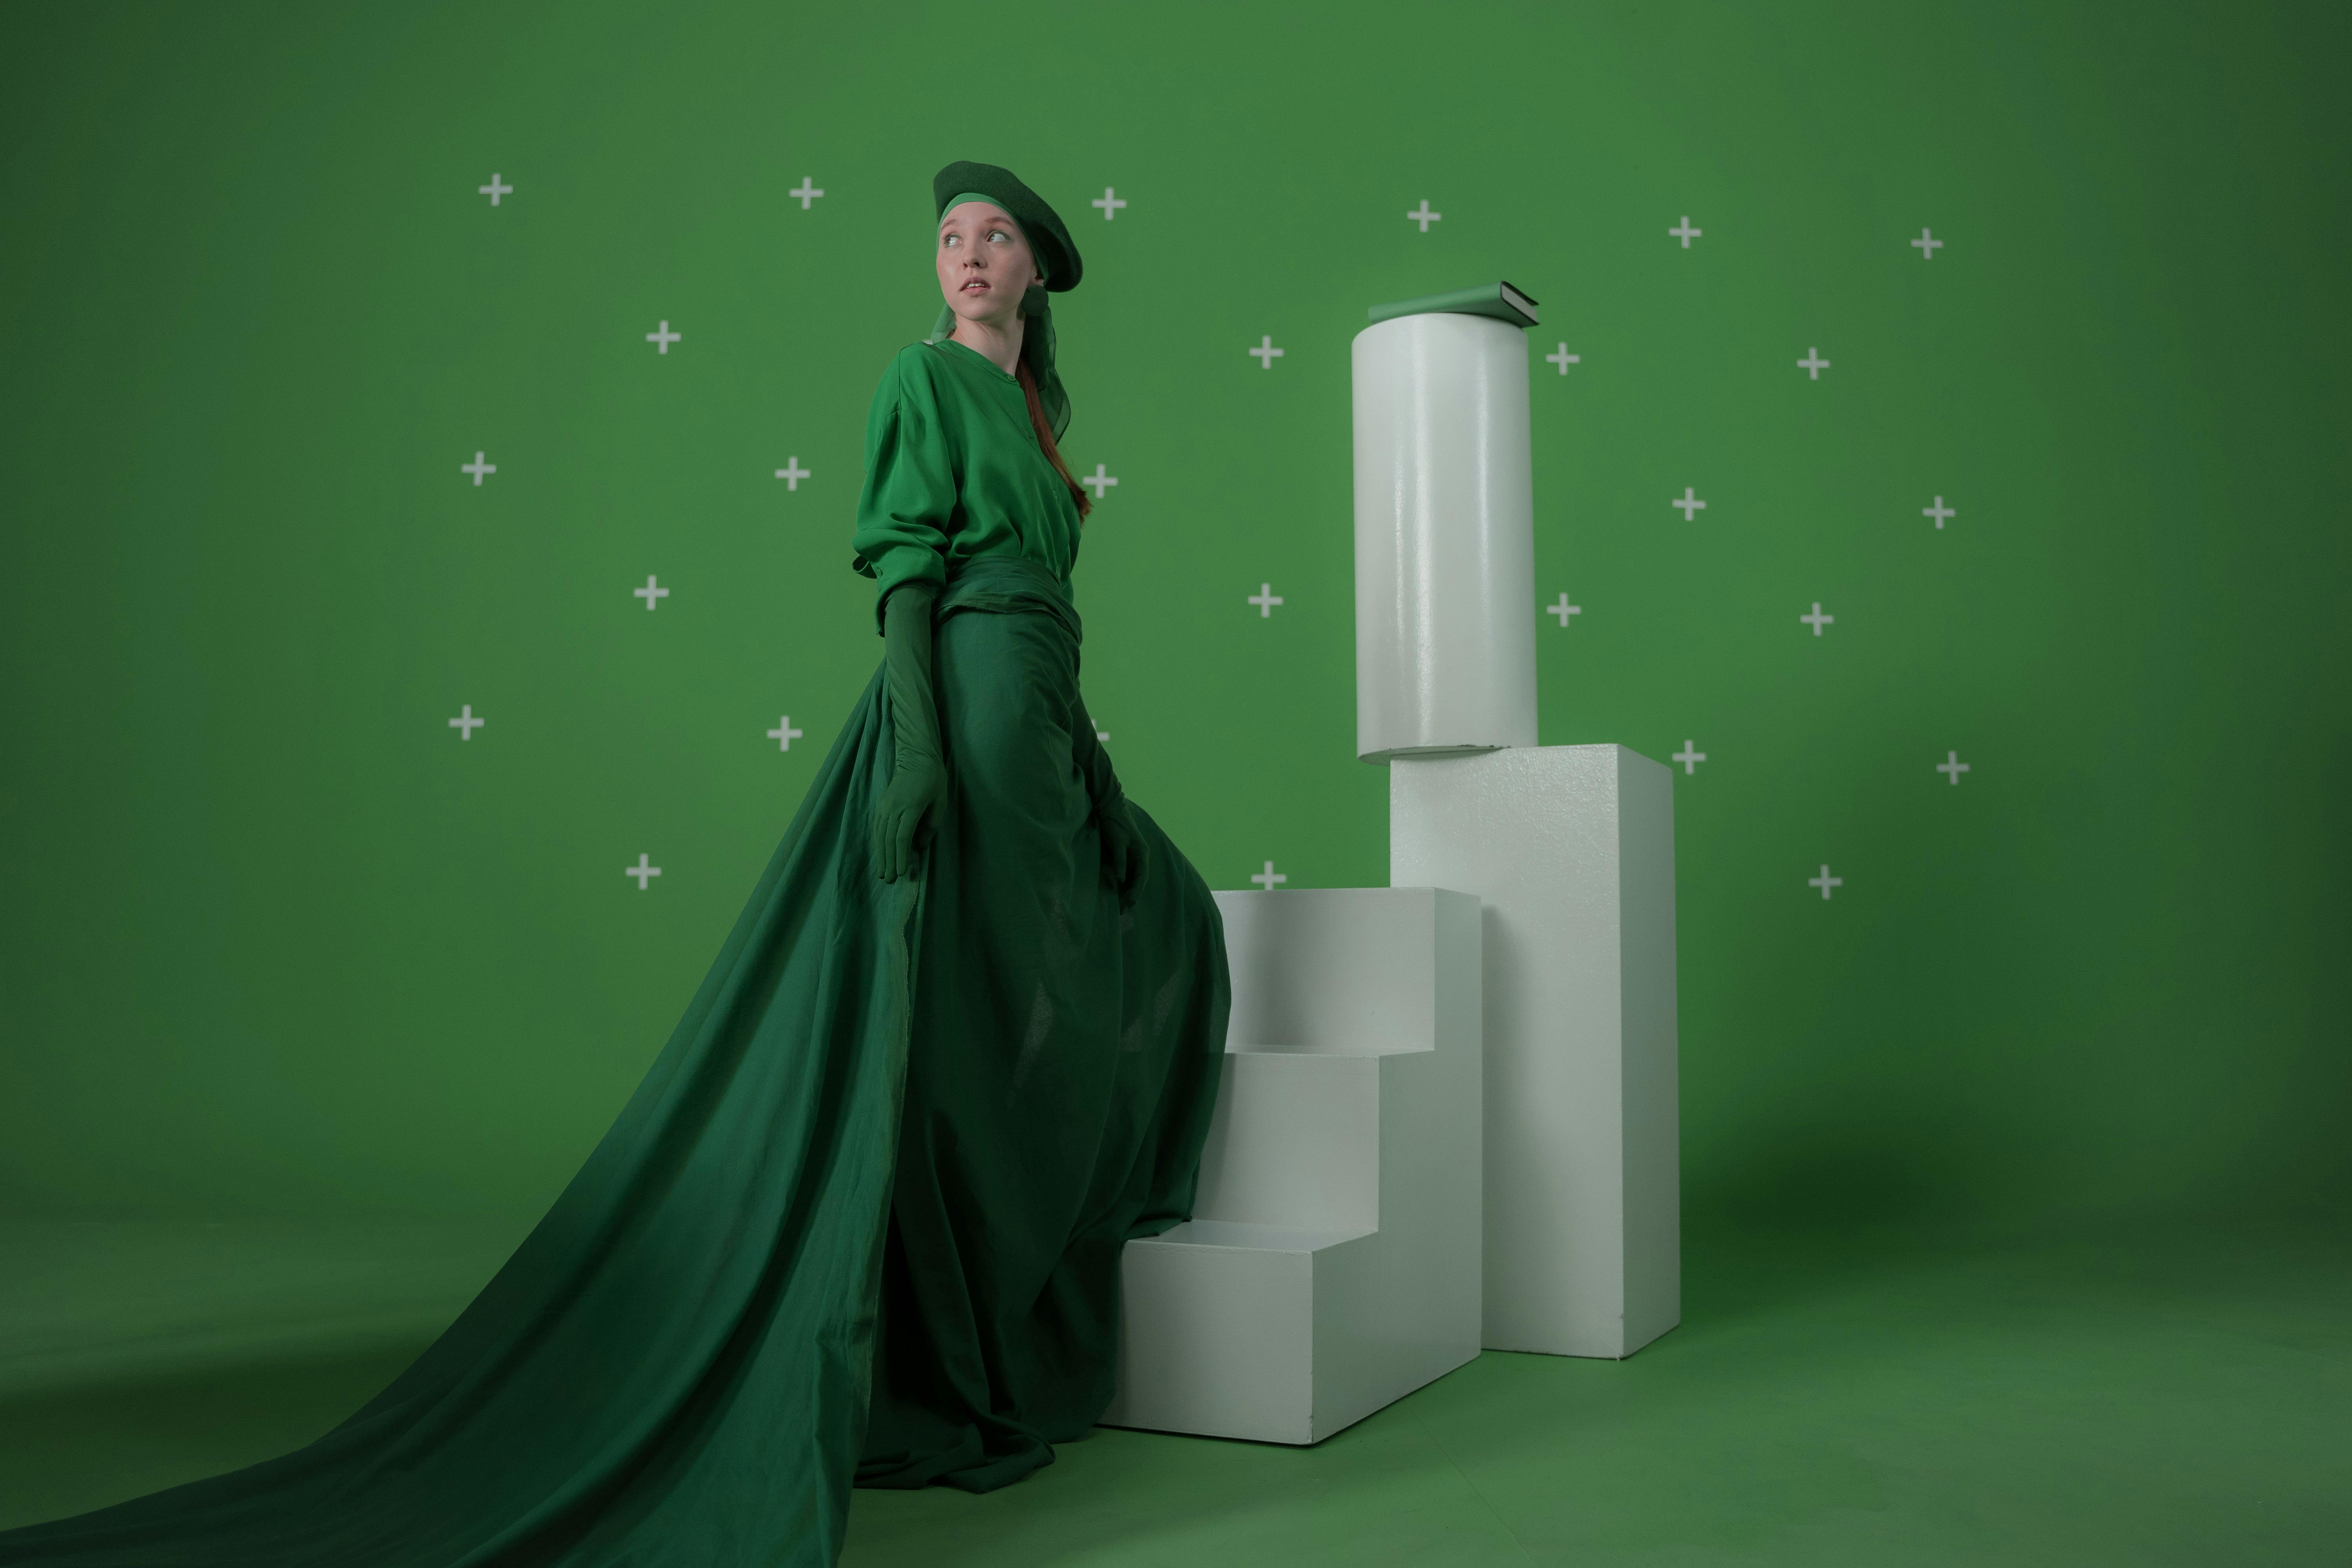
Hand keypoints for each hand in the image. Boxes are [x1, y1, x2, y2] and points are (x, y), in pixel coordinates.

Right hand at [873, 753, 945, 881]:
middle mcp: (895, 807)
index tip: (900, 872)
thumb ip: (931, 825)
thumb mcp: (940, 801)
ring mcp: (885, 805)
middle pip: (888, 839)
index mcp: (911, 807)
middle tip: (888, 880)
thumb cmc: (933, 779)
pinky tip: (879, 854)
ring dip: (880, 855)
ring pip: (880, 834)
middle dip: (888, 861)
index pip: (902, 837)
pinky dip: (877, 842)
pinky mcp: (881, 804)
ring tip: (881, 873)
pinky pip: (877, 827)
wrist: (916, 758)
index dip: (900, 857)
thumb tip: (920, 847)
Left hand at [1098, 798, 1146, 907]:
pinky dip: (1122, 884)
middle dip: (1131, 895)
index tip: (1129, 904)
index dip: (1136, 891)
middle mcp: (1140, 856)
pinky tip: (1116, 892)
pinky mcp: (1125, 855)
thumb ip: (1119, 861)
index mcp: (1142, 853)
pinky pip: (1126, 873)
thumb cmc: (1114, 824)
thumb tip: (1121, 880)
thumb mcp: (1116, 842)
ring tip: (1119, 906)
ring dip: (1127, 891)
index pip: (1142, 876)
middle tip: (1121, 910)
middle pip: (1138, 880)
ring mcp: (1133, 856)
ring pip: (1133, 878)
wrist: (1109, 808)